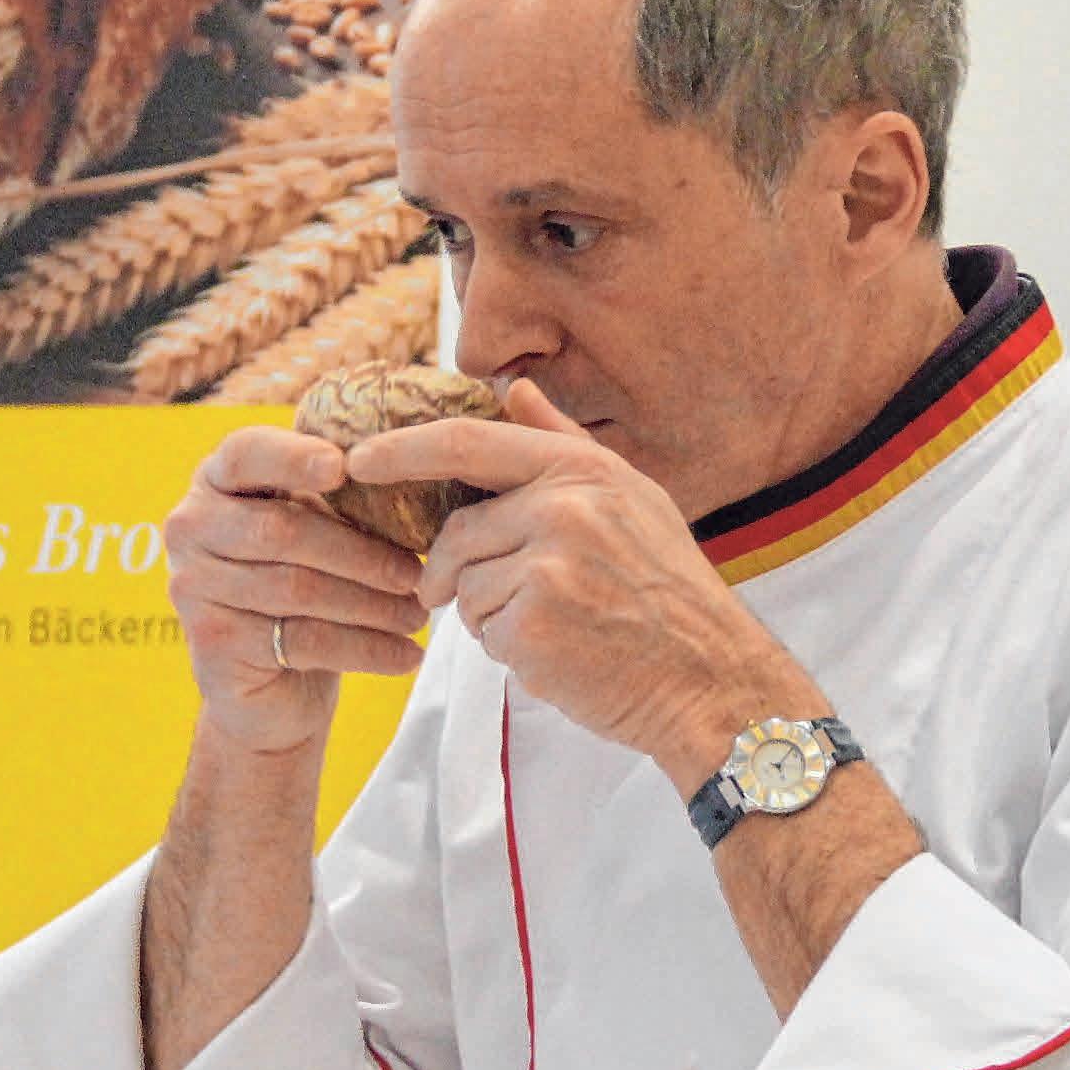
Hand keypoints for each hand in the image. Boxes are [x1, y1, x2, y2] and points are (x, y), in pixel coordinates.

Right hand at [162, 425, 433, 753]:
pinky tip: (407, 654)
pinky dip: (365, 648)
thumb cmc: (308, 584)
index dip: (293, 458)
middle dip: (363, 554)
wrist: (272, 686)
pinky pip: (302, 640)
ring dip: (372, 604)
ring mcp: (191, 586)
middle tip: (419, 575)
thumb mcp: (324, 529)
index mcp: (217, 479)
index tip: (342, 467)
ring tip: (420, 615)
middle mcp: (190, 526)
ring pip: (297, 589)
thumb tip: (423, 468)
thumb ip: (345, 496)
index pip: (246, 453)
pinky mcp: (212, 643)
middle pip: (284, 531)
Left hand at [354, 382, 812, 778]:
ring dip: (490, 617)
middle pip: (457, 532)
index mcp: (584, 471)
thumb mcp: (632, 501)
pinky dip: (507, 652)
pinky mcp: (534, 625)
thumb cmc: (671, 596)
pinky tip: (558, 656)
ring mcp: (549, 566)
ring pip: (467, 588)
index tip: (356, 463)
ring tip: (553, 629)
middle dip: (450, 572)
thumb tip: (512, 389)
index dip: (401, 450)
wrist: (713, 680)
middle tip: (460, 600)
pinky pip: (482, 633)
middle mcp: (564, 508)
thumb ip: (563, 444)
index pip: (465, 443)